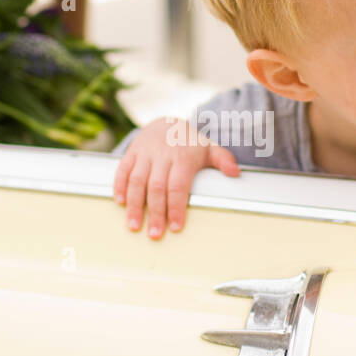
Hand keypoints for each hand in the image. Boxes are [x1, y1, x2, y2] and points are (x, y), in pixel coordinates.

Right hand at [113, 116, 240, 237]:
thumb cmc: (188, 142)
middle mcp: (162, 155)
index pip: (178, 186)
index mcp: (182, 157)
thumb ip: (223, 160)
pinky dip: (119, 187)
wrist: (165, 121)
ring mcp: (145, 154)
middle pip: (157, 187)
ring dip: (134, 205)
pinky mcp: (131, 153)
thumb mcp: (209, 148)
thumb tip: (236, 173)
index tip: (175, 226)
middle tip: (154, 234)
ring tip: (134, 226)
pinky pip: (122, 170)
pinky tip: (120, 203)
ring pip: (137, 181)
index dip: (176, 207)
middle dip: (155, 213)